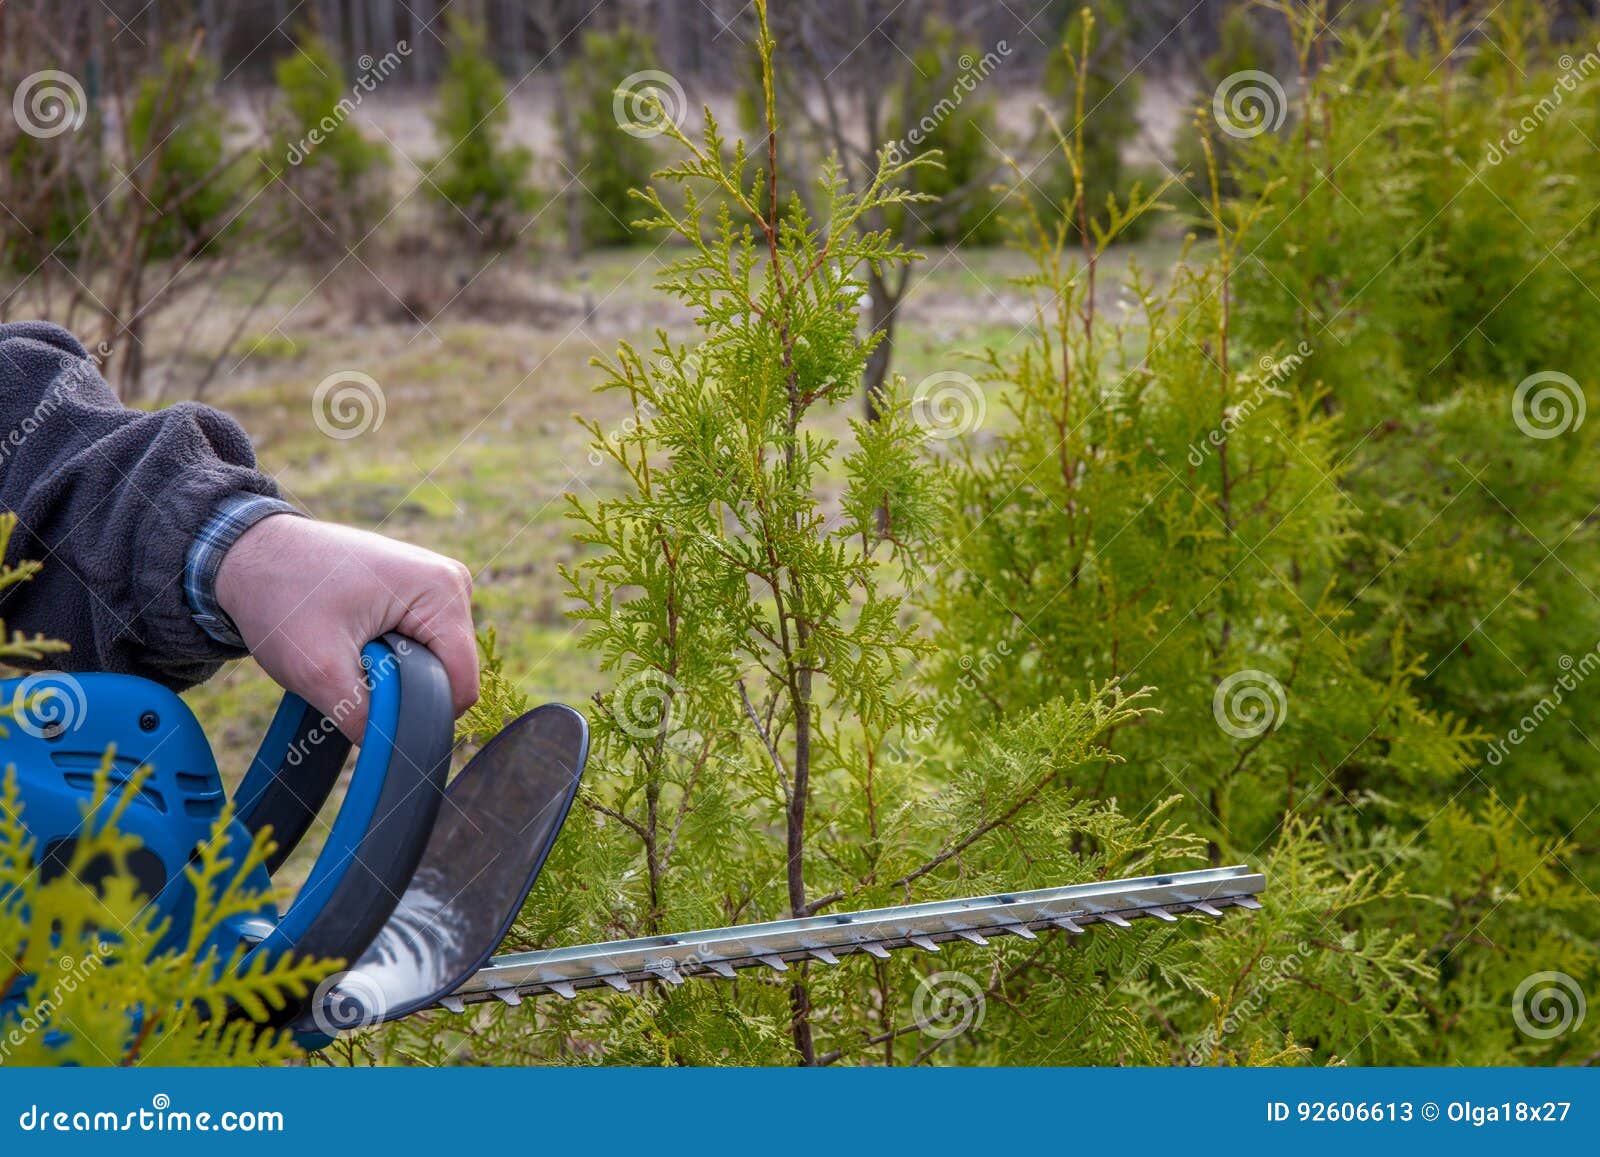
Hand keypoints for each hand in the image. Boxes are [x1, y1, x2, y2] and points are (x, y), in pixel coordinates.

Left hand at [215, 515, 479, 742]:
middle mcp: (453, 582)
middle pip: (451, 674)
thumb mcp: (318, 670)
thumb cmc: (282, 597)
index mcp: (443, 591)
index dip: (422, 712)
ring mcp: (439, 584)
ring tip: (349, 652)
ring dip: (396, 676)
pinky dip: (392, 659)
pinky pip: (423, 647)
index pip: (461, 684)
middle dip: (404, 690)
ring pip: (436, 664)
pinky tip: (356, 642)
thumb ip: (364, 719)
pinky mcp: (422, 592)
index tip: (370, 708)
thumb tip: (395, 756)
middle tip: (350, 671)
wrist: (251, 553)